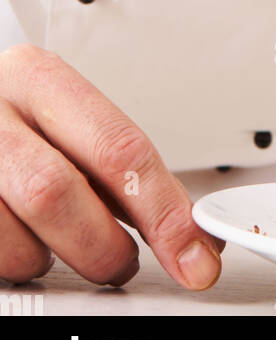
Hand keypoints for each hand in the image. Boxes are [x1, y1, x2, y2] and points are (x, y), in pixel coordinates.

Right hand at [0, 44, 224, 287]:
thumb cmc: (10, 123)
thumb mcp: (60, 120)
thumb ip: (115, 166)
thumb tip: (186, 227)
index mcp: (35, 77)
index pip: (117, 147)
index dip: (163, 212)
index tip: (194, 254)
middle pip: (58, 192)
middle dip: (104, 246)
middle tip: (123, 262)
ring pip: (19, 239)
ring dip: (54, 259)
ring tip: (62, 244)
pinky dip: (18, 262)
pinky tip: (24, 241)